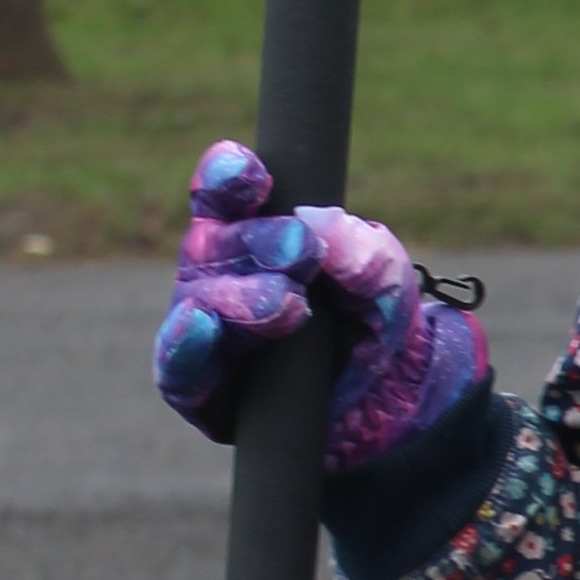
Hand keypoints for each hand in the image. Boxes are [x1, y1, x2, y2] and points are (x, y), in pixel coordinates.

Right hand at [153, 142, 489, 470]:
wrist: (399, 403)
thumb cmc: (378, 320)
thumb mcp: (386, 278)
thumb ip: (359, 249)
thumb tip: (315, 225)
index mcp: (253, 238)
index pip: (224, 200)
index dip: (227, 180)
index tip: (253, 175)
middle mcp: (219, 280)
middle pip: (210, 249)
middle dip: (254, 246)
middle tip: (302, 251)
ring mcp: (207, 336)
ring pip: (196, 307)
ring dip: (236, 299)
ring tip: (286, 303)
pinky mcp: (206, 396)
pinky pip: (179, 373)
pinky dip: (186, 349)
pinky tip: (203, 327)